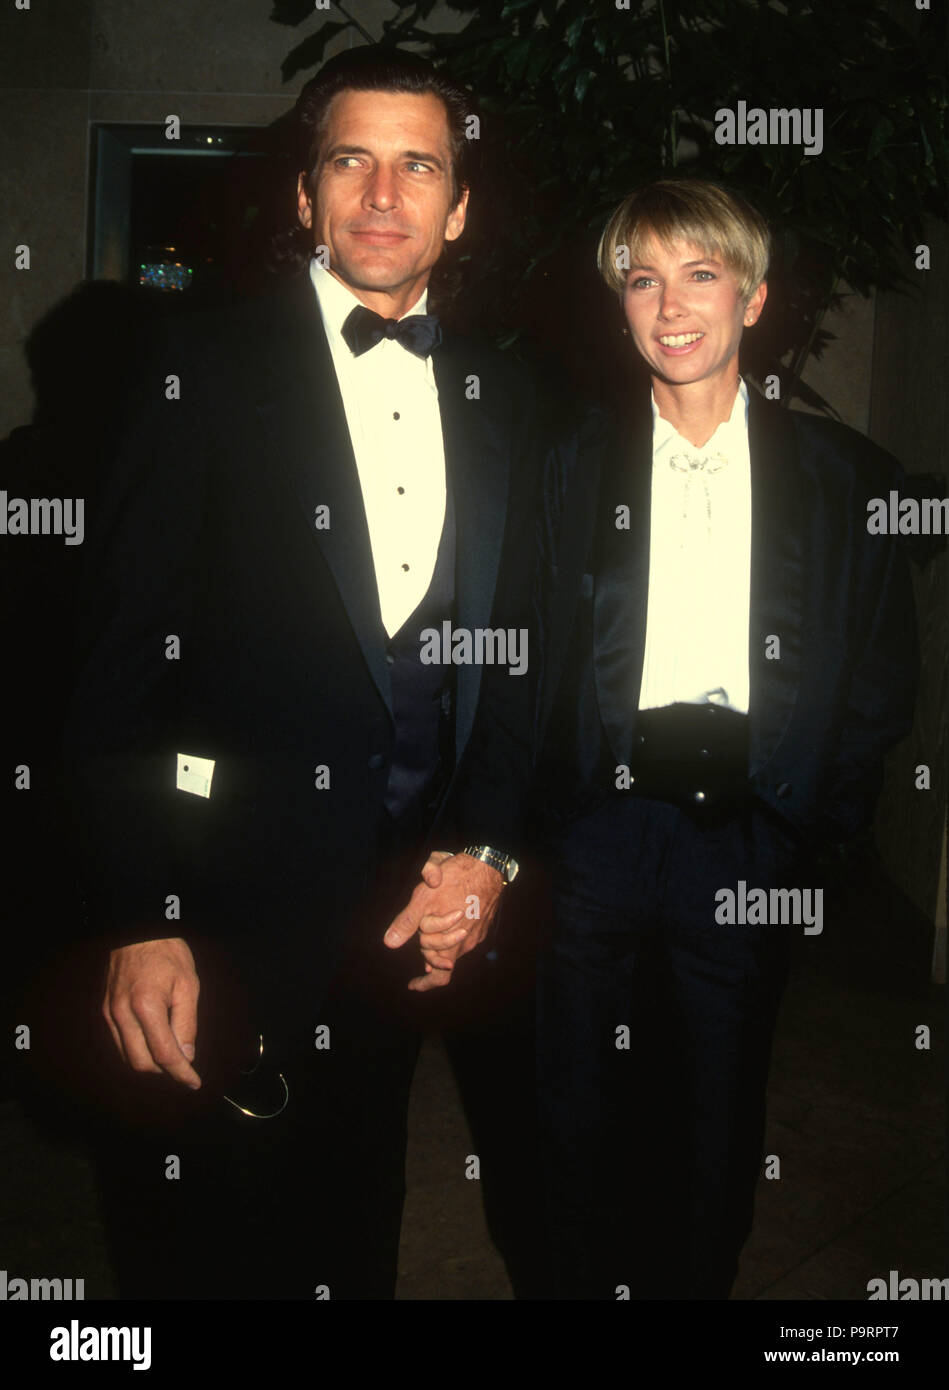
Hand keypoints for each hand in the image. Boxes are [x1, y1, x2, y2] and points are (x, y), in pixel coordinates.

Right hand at [103, 937, 201, 1088]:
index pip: (164, 1054)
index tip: (193, 1082)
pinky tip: (153, 1042)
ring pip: (128, 1056)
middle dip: (164, 1071)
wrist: (139, 931)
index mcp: (147, 1006)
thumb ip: (187, 1023)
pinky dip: (137, 1049)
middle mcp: (122, 1013)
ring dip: (150, 1062)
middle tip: (184, 1066)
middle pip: (142, 1063)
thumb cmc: (168, 953)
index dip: (181, 1073)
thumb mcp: (188, 985)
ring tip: (171, 1054)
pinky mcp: (105, 1010)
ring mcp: (110, 1013)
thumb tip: (186, 1056)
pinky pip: (120, 1042)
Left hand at [384, 851, 503, 991]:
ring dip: (440, 943)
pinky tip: (447, 919)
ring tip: (430, 928)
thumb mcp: (424, 897)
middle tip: (420, 938)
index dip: (425, 982)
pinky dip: (452, 934)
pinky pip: (465, 938)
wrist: (487, 866)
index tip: (412, 985)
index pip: (439, 975)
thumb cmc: (455, 878)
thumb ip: (408, 922)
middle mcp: (466, 943)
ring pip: (453, 948)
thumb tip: (389, 943)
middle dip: (428, 953)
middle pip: (442, 960)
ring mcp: (477, 934)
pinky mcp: (483, 925)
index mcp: (451, 942)